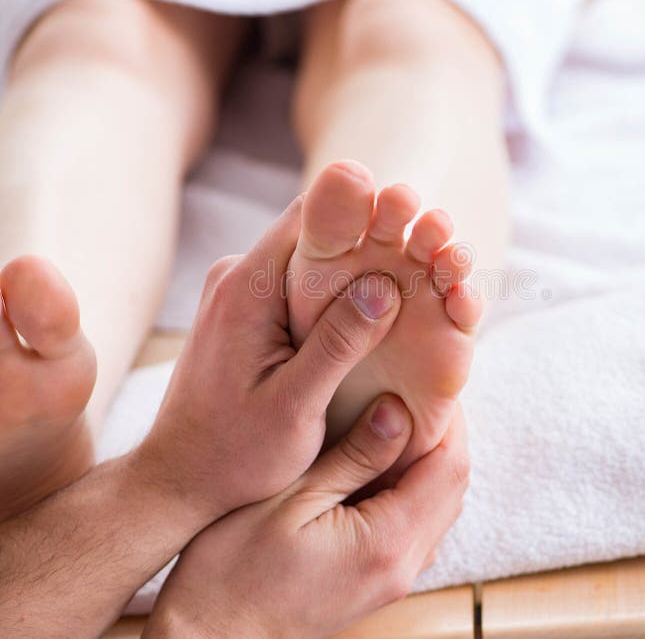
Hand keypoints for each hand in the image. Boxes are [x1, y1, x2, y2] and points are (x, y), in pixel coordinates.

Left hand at [134, 196, 401, 521]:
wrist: (179, 477)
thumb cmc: (233, 454)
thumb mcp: (293, 408)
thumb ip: (337, 345)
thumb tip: (385, 287)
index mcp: (246, 288)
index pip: (313, 214)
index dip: (367, 212)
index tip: (411, 226)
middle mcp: (238, 276)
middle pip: (317, 230)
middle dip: (369, 241)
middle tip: (420, 258)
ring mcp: (239, 291)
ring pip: (312, 255)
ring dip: (356, 268)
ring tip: (406, 287)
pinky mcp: (245, 310)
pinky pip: (300, 282)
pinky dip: (337, 293)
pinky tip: (370, 316)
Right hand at [145, 396, 469, 638]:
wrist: (210, 636)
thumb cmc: (233, 571)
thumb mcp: (291, 502)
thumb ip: (353, 458)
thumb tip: (398, 410)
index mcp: (386, 543)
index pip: (448, 467)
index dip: (448, 418)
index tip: (429, 379)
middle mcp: (402, 566)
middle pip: (452, 486)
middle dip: (443, 433)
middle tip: (415, 388)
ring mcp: (392, 578)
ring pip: (438, 504)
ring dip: (428, 458)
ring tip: (399, 414)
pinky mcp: (377, 579)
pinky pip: (416, 524)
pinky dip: (412, 485)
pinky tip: (380, 459)